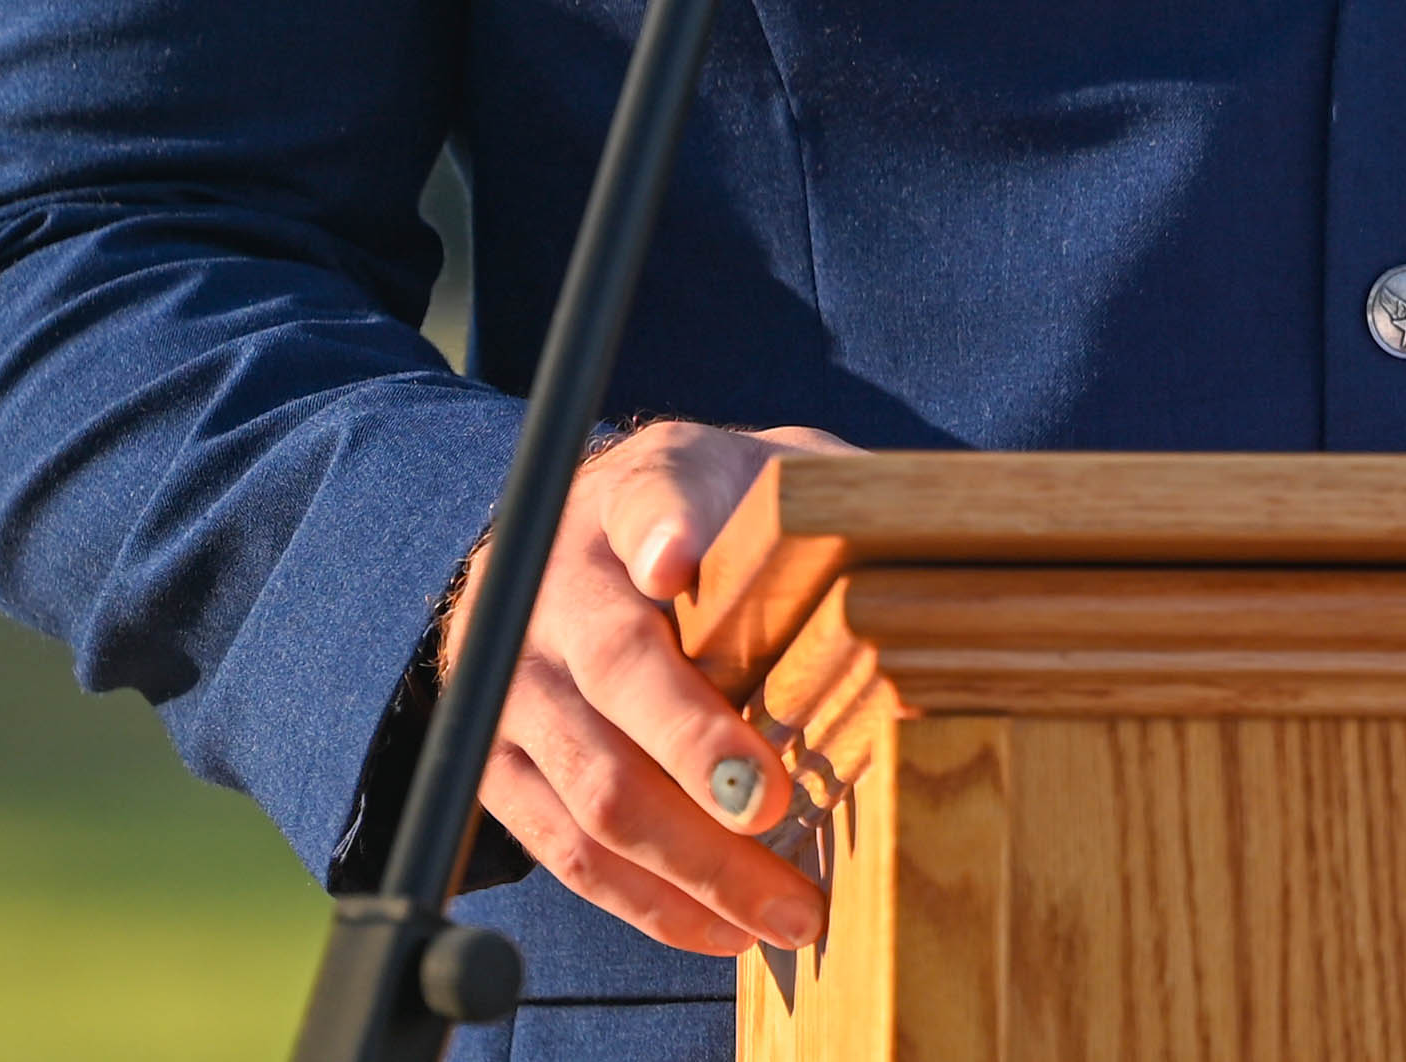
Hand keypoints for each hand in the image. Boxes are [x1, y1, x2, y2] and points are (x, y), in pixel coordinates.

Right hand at [443, 417, 859, 954]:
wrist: (591, 544)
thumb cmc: (715, 524)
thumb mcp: (767, 479)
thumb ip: (818, 502)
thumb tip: (908, 549)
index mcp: (635, 493)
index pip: (649, 496)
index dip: (661, 527)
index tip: (675, 560)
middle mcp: (557, 582)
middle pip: (617, 668)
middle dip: (699, 751)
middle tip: (780, 808)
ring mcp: (515, 680)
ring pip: (593, 783)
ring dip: (691, 862)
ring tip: (783, 911)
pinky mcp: (497, 765)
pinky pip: (566, 851)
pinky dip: (648, 901)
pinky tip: (723, 926)